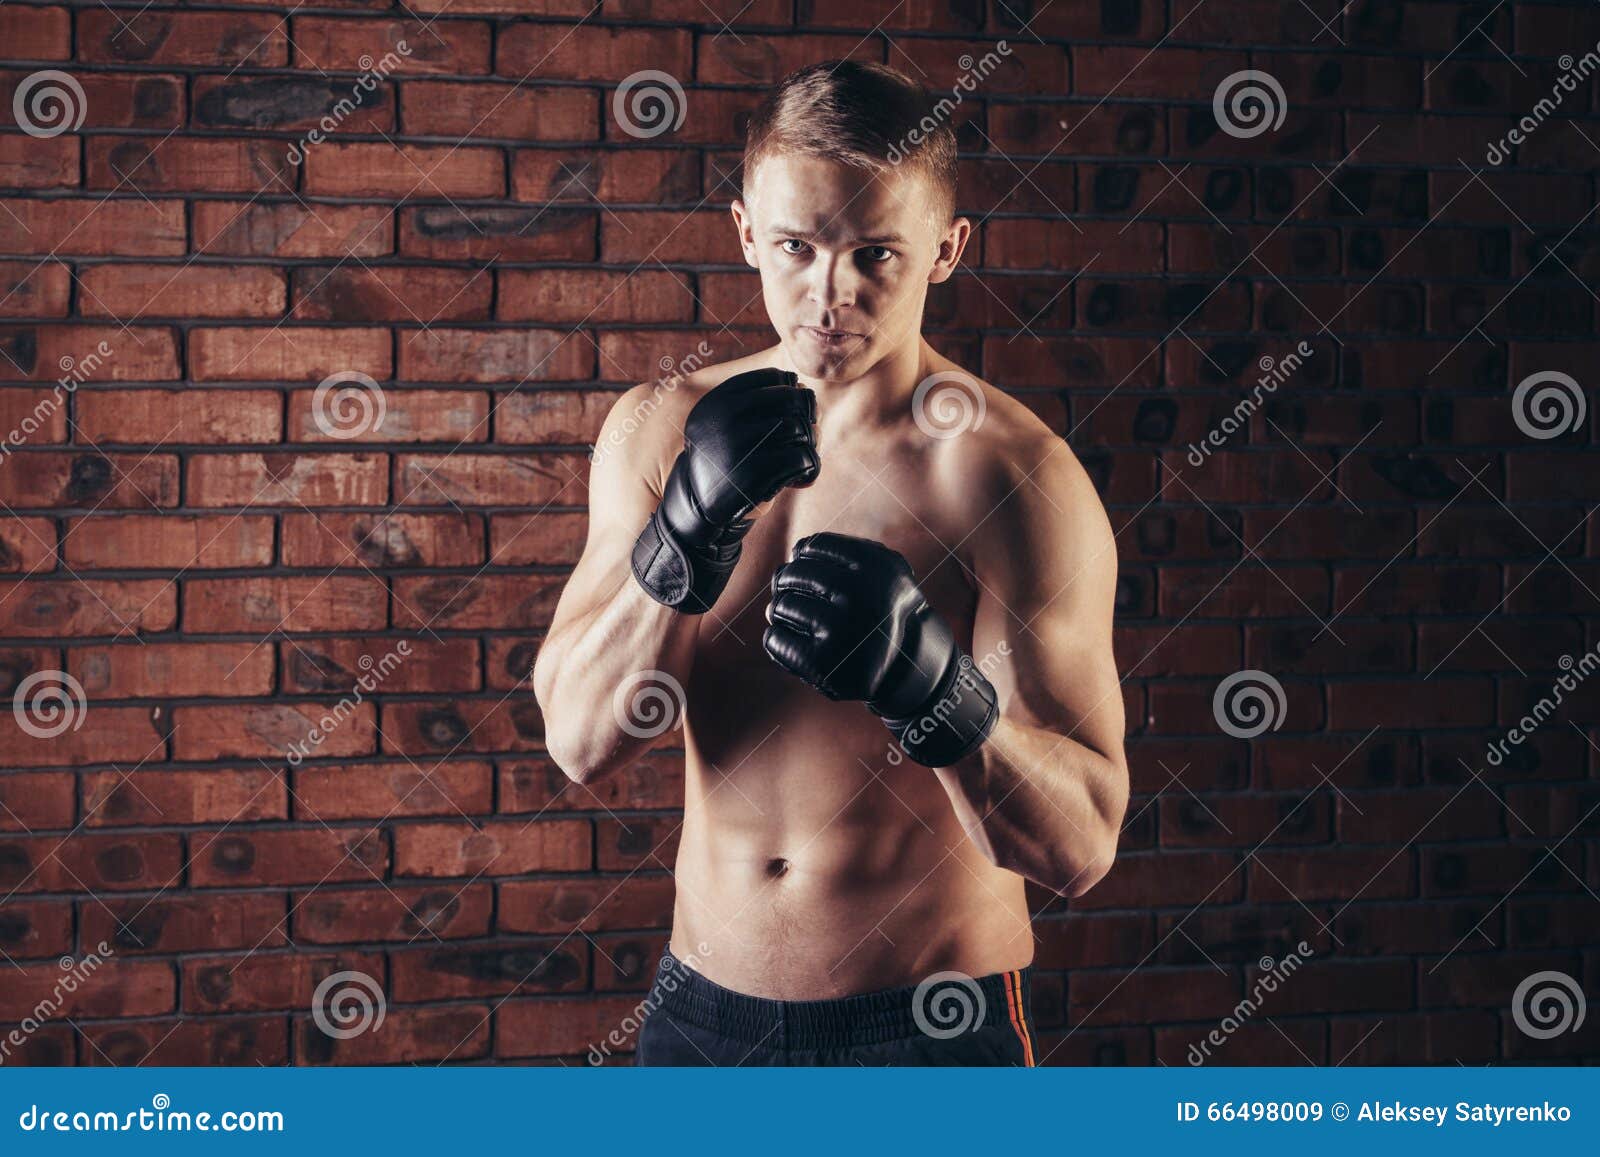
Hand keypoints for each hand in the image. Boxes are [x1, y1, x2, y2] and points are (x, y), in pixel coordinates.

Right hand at [632, 367, 818, 612]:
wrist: (696, 515)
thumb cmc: (723, 469)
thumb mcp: (727, 430)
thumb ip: (759, 409)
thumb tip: (805, 392)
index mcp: (716, 403)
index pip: (775, 380)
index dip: (793, 395)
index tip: (792, 417)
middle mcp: (722, 420)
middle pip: (793, 402)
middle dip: (807, 421)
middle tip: (804, 441)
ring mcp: (735, 447)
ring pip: (800, 430)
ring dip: (810, 447)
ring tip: (800, 464)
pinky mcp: (752, 475)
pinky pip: (801, 459)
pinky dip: (810, 469)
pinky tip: (800, 480)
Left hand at [762, 532, 998, 767]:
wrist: (903, 665)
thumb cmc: (880, 609)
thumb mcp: (881, 569)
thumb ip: (842, 552)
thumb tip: (792, 556)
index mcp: (874, 565)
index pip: (809, 547)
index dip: (803, 558)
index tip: (814, 574)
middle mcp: (858, 594)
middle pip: (790, 574)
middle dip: (789, 585)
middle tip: (803, 599)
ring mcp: (838, 629)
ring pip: (779, 607)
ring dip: (783, 615)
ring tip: (804, 623)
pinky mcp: (820, 662)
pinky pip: (774, 640)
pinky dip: (778, 642)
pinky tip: (798, 644)